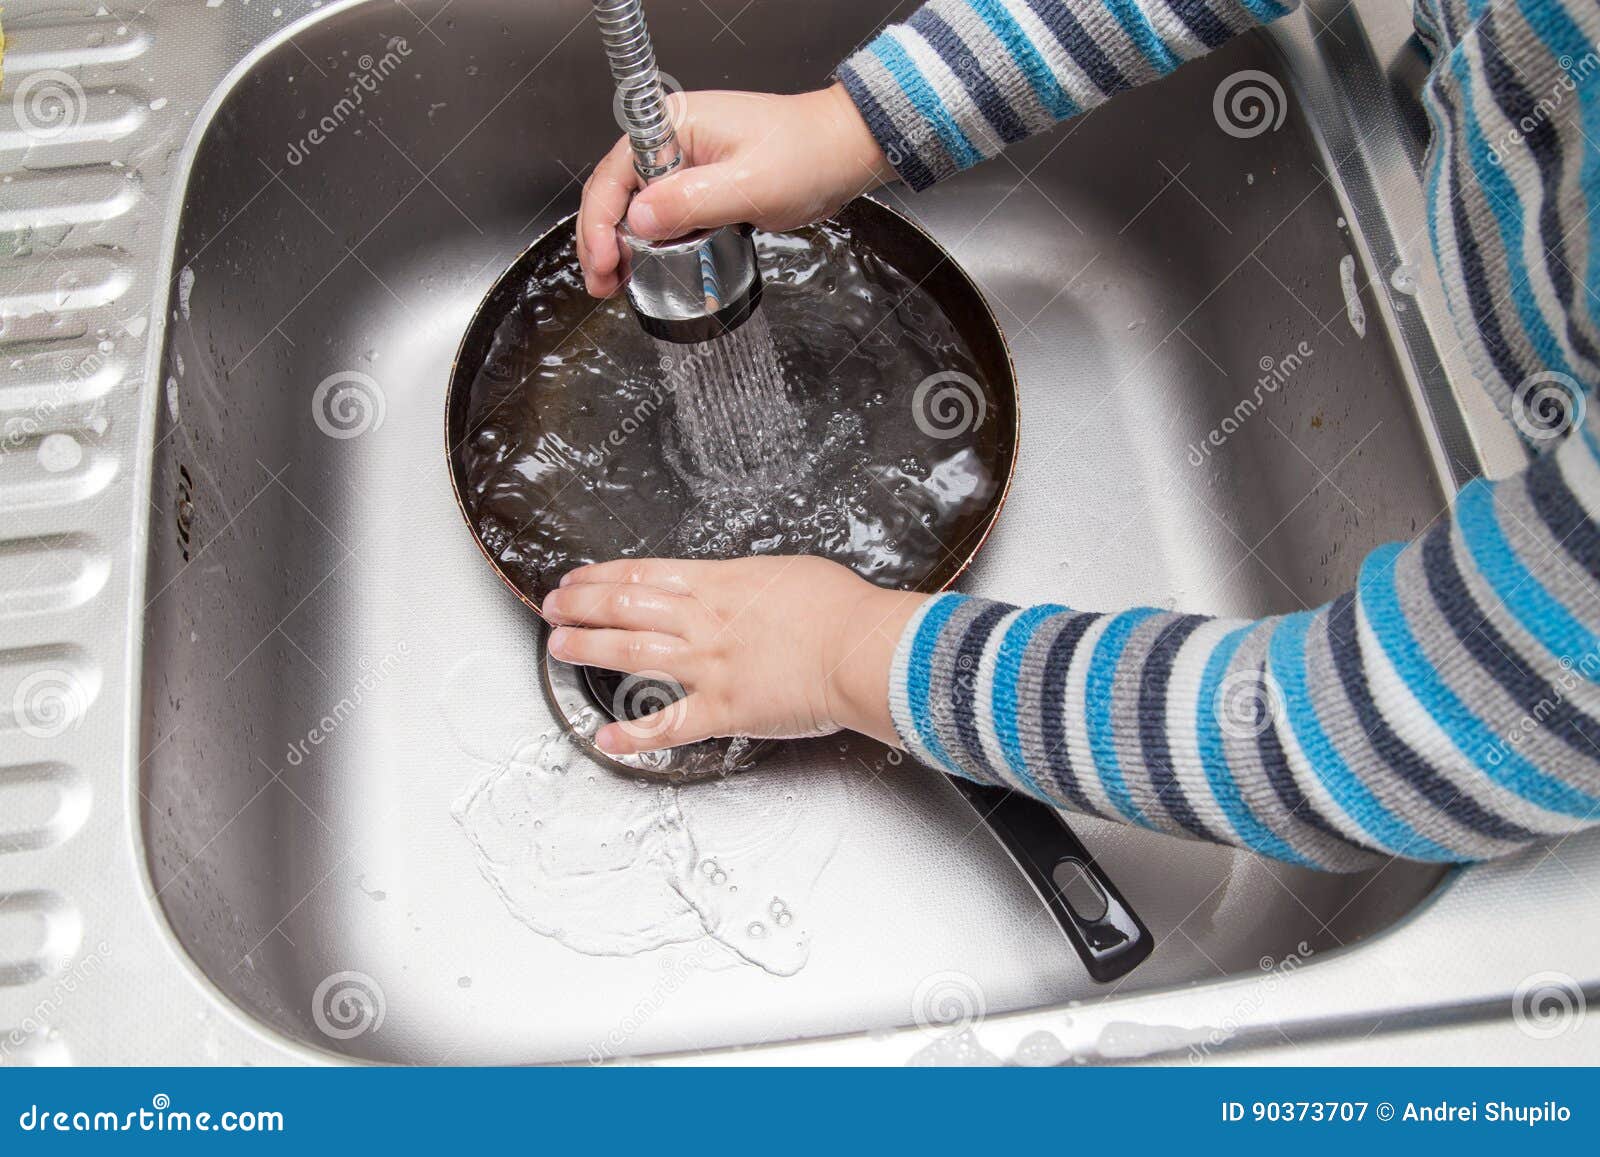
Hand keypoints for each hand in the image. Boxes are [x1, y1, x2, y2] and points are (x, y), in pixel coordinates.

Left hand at [540, 556, 925, 754]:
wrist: (862, 648)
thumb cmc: (839, 608)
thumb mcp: (786, 571)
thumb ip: (748, 582)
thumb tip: (734, 585)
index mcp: (719, 583)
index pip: (642, 575)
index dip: (600, 577)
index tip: (577, 579)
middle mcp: (704, 621)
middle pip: (625, 608)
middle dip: (581, 606)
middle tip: (554, 608)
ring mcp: (710, 666)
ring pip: (633, 653)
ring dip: (590, 649)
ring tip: (561, 648)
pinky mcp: (725, 710)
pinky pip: (668, 724)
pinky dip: (633, 734)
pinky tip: (605, 737)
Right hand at [577, 84, 893, 296]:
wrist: (842, 151)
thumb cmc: (807, 155)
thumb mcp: (748, 185)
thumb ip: (690, 202)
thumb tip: (638, 220)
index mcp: (673, 126)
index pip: (615, 174)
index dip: (599, 222)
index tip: (603, 262)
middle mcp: (671, 139)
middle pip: (615, 191)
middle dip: (602, 240)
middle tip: (603, 284)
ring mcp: (684, 161)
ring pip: (635, 205)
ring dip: (621, 244)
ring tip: (616, 283)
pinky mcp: (700, 183)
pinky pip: (662, 212)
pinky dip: (649, 240)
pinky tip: (645, 265)